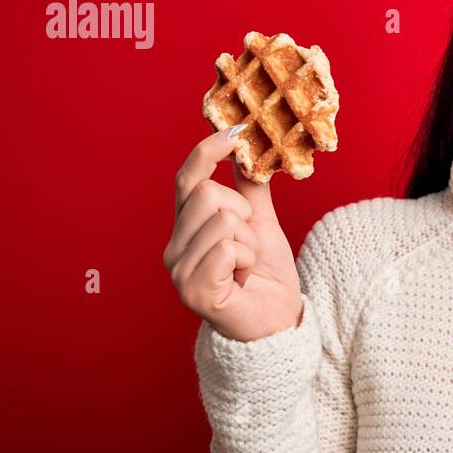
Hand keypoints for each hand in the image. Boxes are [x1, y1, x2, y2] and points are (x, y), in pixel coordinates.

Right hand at [164, 127, 303, 341]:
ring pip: (223, 220)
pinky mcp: (194, 291)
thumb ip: (250, 190)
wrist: (278, 321)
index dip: (208, 151)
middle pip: (209, 194)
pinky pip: (228, 248)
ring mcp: (180, 271)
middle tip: (248, 245)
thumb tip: (246, 151)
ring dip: (249, 242)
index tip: (235, 132)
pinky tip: (244, 278)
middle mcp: (174, 248)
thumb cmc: (265, 276)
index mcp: (186, 229)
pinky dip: (248, 259)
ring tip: (246, 265)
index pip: (187, 179)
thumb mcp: (261, 224)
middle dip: (244, 214)